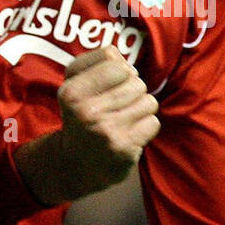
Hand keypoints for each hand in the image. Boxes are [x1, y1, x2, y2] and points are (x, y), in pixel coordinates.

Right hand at [14, 45, 159, 205]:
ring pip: (148, 101)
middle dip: (132, 91)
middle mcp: (85, 111)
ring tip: (123, 120)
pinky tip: (130, 134)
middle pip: (135, 81)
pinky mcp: (124, 148)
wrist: (78, 165)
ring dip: (141, 110)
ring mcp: (106, 131)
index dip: (118, 71)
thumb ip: (98, 62)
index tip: (108, 87)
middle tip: (116, 108)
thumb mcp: (76, 85)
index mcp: (70, 92)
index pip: (113, 60)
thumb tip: (122, 59)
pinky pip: (153, 122)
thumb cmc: (84, 115)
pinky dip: (146, 127)